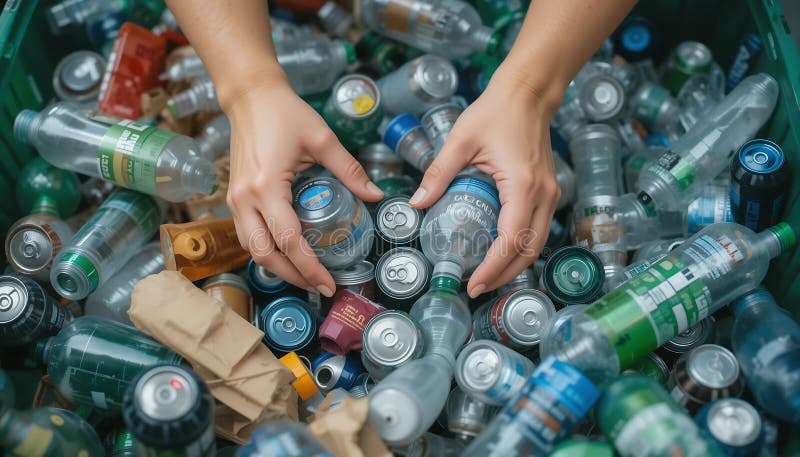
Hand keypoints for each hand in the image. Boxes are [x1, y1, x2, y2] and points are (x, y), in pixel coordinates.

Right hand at [224, 79, 383, 296]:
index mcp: (267, 186)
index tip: (329, 283)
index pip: (288, 241)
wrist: (250, 96)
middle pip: (264, 255)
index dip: (309, 268)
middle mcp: (245, 199)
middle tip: (320, 286)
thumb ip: (350, 170)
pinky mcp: (235, 196)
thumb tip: (376, 195)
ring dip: (277, 267)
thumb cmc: (284, 113)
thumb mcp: (322, 139)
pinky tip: (289, 253)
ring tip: (307, 275)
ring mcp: (235, 199)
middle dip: (293, 276)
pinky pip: (247, 235)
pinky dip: (267, 250)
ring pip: (252, 249)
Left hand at [408, 70, 561, 297]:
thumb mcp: (461, 140)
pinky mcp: (547, 191)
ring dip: (514, 264)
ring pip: (537, 243)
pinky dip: (521, 247)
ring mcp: (550, 193)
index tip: (474, 284)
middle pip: (529, 250)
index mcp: (522, 185)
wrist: (529, 92)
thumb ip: (438, 173)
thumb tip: (415, 204)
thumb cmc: (496, 111)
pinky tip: (499, 252)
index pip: (511, 239)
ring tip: (486, 277)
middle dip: (504, 275)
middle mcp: (542, 194)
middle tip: (476, 289)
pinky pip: (537, 229)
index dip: (493, 267)